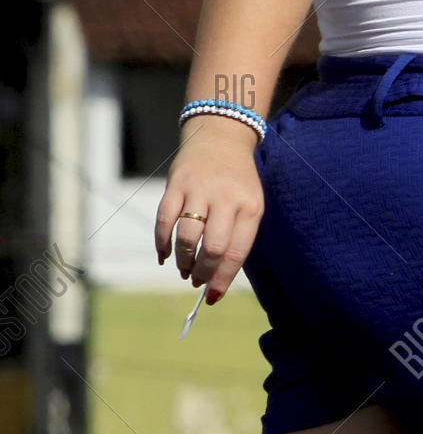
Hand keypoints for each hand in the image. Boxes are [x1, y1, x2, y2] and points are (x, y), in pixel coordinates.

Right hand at [154, 116, 265, 302]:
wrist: (221, 137)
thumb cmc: (238, 182)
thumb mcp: (251, 205)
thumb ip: (238, 236)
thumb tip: (218, 276)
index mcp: (251, 208)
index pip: (236, 252)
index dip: (222, 279)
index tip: (212, 296)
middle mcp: (226, 199)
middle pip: (212, 248)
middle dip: (202, 272)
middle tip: (196, 281)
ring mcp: (199, 190)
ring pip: (187, 236)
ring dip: (182, 261)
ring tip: (183, 270)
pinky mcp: (176, 184)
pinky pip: (164, 219)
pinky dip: (162, 242)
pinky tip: (164, 255)